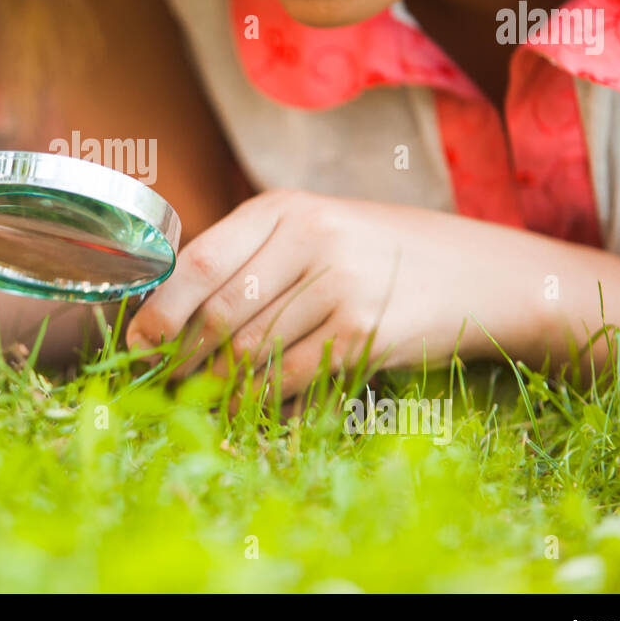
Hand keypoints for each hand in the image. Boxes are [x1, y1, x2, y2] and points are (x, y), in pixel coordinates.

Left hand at [126, 189, 553, 397]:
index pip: (201, 260)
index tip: (138, 341)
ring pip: (251, 353)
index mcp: (286, 209)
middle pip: (220, 314)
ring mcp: (340, 287)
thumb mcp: (318, 230)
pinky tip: (250, 412)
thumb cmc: (383, 254)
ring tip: (202, 399)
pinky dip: (262, 403)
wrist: (480, 273)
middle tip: (166, 382)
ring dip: (219, 386)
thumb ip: (255, 257)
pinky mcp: (364, 334)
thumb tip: (174, 311)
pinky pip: (290, 379)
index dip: (161, 308)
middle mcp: (310, 240)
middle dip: (184, 358)